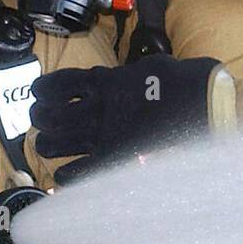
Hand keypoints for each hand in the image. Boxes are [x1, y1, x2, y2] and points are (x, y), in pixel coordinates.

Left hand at [30, 54, 220, 163]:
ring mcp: (103, 134)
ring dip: (46, 144)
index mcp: (103, 81)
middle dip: (41, 117)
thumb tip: (118, 79)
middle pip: (48, 114)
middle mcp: (96, 107)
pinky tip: (64, 175)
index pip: (57, 84)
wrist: (202, 102)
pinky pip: (78, 171)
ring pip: (54, 142)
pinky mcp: (113, 157)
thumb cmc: (181, 81)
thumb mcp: (148, 68)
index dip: (44, 89)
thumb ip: (126, 75)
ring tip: (47, 146)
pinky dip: (67, 175)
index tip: (40, 93)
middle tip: (41, 120)